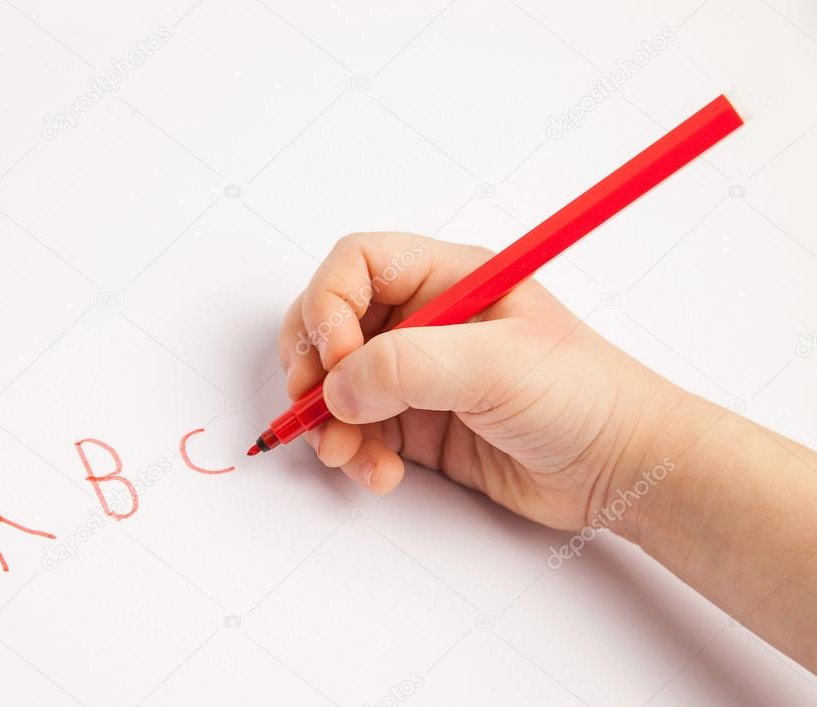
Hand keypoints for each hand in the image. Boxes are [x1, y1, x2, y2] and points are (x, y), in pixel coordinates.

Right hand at [279, 233, 683, 530]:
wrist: (621, 468)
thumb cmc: (582, 395)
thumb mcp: (497, 364)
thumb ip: (409, 366)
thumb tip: (338, 387)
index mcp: (447, 278)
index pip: (356, 265)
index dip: (328, 304)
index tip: (335, 358)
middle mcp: (425, 320)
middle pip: (331, 323)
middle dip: (312, 365)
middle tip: (313, 405)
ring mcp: (419, 374)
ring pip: (337, 384)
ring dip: (328, 420)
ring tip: (345, 453)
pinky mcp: (418, 424)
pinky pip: (360, 431)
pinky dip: (355, 453)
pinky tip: (379, 474)